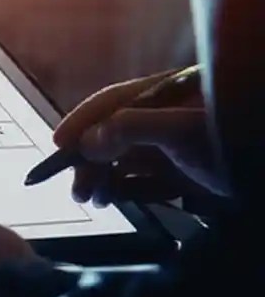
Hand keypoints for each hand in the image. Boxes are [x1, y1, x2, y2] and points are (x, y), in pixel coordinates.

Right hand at [52, 69, 227, 203]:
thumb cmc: (237, 142)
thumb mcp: (182, 129)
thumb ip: (130, 130)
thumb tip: (88, 143)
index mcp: (167, 97)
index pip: (114, 102)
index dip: (84, 121)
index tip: (59, 144)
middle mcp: (168, 120)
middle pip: (116, 136)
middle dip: (91, 160)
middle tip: (77, 188)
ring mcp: (179, 151)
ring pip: (128, 162)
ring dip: (104, 178)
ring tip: (93, 198)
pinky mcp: (189, 179)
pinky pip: (147, 184)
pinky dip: (127, 192)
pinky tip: (115, 200)